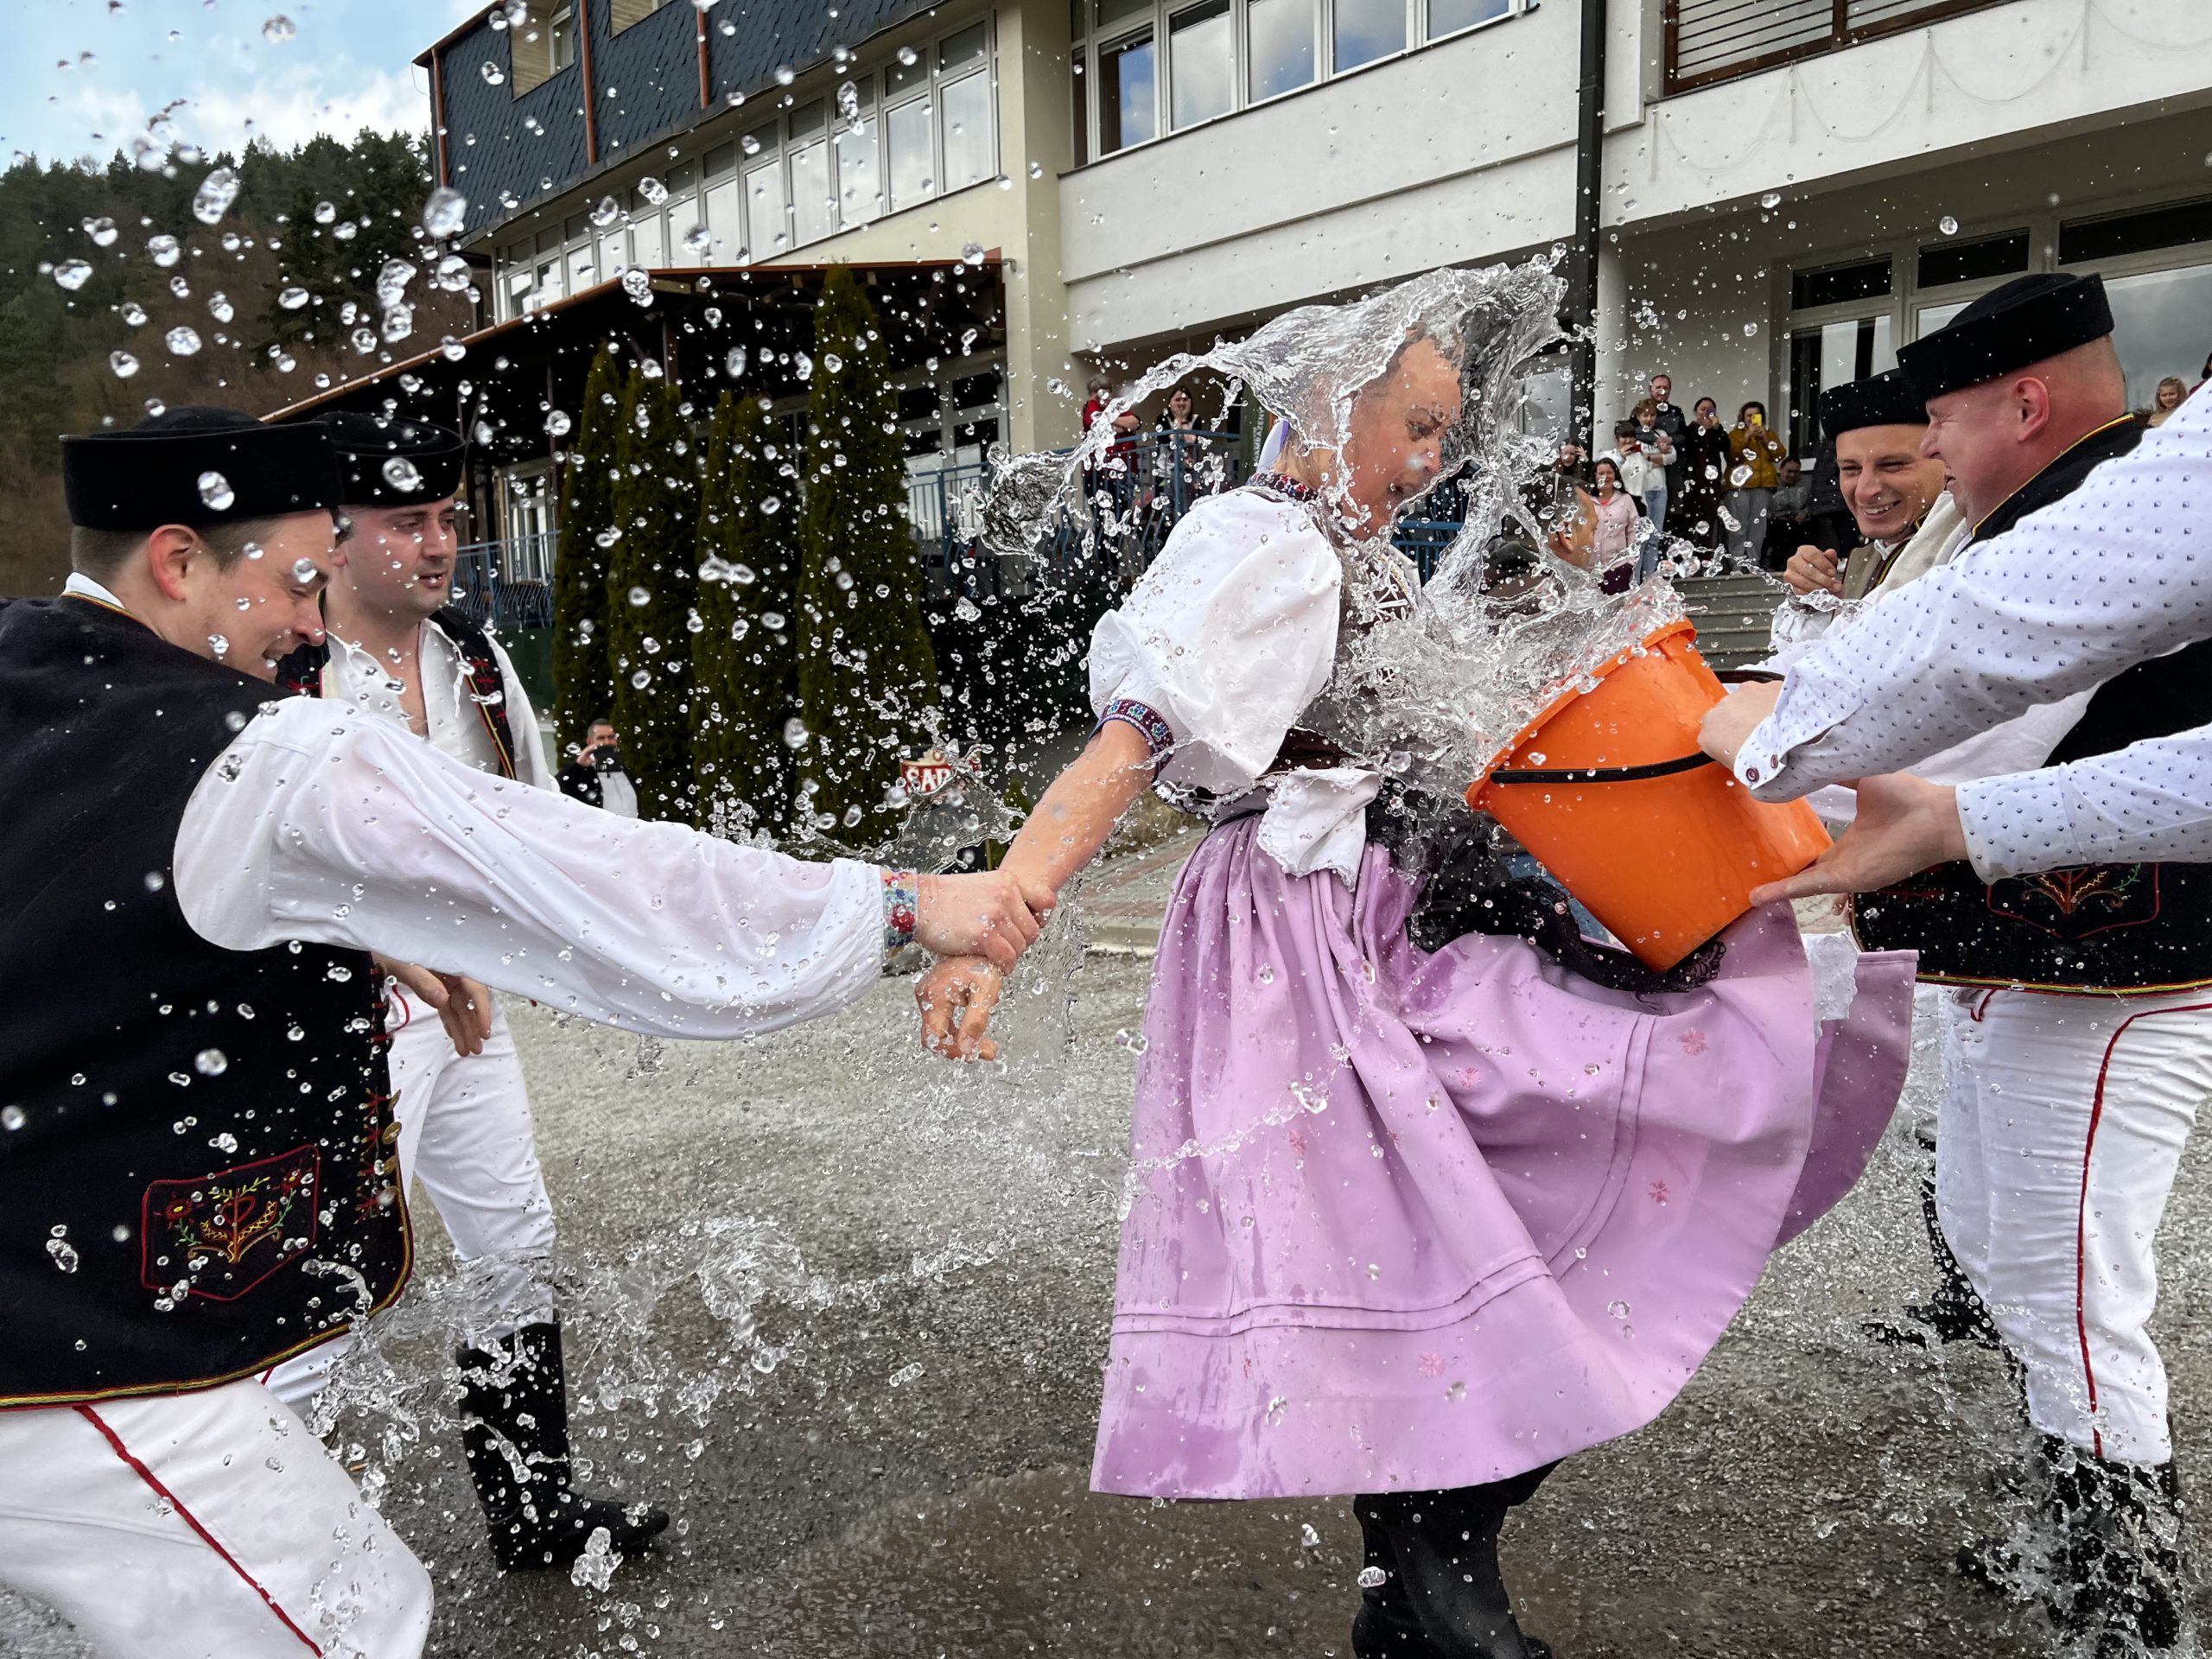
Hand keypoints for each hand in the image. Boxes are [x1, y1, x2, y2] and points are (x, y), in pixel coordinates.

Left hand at [372, 956, 493, 1057]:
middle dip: (472, 1026)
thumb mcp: (404, 963)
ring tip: (466, 1050)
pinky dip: (449, 1021)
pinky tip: (453, 1035)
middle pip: (467, 1001)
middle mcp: (451, 971)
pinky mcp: (431, 986)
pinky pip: (444, 1006)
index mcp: (452, 961)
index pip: (474, 988)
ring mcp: (442, 979)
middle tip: (477, 1049)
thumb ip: (423, 981)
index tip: (484, 1032)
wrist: (372, 942)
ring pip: (456, 1007)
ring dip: (461, 1028)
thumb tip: (442, 1000)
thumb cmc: (388, 948)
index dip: (481, 1010)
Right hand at [914, 869, 1054, 971]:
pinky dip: (1004, 966)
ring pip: (1021, 946)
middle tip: (1005, 947)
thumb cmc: (943, 899)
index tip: (1025, 927)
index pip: (1045, 901)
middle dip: (1021, 943)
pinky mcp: (984, 935)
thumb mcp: (980, 886)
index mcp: (1007, 881)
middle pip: (1032, 930)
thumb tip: (1019, 923)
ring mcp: (996, 914)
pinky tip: (995, 965)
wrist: (916, 902)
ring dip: (1011, 956)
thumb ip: (1002, 898)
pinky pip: (1007, 958)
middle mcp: (1006, 895)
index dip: (1039, 918)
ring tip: (997, 957)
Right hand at [915, 956, 1004, 1060]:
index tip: (976, 1053)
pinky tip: (977, 1033)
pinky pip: (944, 1022)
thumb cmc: (981, 960)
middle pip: (935, 1038)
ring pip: (940, 1031)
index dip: (954, 1050)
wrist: (977, 943)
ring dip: (962, 1041)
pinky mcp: (936, 998)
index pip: (936, 1037)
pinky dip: (960, 1030)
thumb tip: (968, 1048)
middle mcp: (926, 997)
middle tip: (986, 1052)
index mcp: (935, 995)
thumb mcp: (985, 990)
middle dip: (960, 1048)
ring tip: (986, 1046)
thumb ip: (976, 1020)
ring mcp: (929, 998)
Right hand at [1698, 680, 1783, 768]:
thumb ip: (1731, 757)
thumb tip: (1740, 758)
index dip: (1725, 740)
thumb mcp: (1738, 768)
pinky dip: (1774, 701)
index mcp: (1709, 734)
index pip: (1711, 735)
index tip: (1736, 745)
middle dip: (1739, 721)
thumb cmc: (1763, 757)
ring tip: (1772, 725)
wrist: (1789, 741)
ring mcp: (1743, 694)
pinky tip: (1784, 714)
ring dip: (1756, 709)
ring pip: (1746, 699)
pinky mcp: (1765, 685)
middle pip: (1727, 713)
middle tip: (1756, 736)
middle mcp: (1721, 709)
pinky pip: (1768, 693)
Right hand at [1748, 774, 1966, 905]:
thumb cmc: (1906, 796)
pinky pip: (1810, 885)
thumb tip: (1803, 760)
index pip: (1817, 844)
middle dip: (1784, 874)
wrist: (1934, 817)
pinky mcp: (1847, 876)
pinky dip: (1784, 890)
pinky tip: (1760, 895)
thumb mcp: (1863, 776)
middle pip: (1808, 867)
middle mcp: (1846, 854)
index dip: (1794, 843)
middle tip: (1754, 873)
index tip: (1768, 836)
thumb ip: (1836, 771)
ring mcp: (1846, 867)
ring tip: (1751, 895)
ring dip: (1779, 888)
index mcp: (1850, 834)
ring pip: (1804, 880)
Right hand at [1783, 544, 1842, 596]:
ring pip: (1804, 582)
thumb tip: (1830, 553)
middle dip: (1824, 579)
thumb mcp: (1828, 561)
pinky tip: (1819, 595)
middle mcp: (1794, 561)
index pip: (1813, 555)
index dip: (1824, 564)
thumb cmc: (1820, 567)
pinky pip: (1799, 591)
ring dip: (1818, 588)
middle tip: (1834, 585)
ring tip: (1829, 591)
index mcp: (1804, 551)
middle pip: (1808, 570)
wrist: (1812, 578)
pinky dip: (1811, 594)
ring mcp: (1789, 574)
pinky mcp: (1788, 586)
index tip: (1833, 573)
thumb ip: (1830, 557)